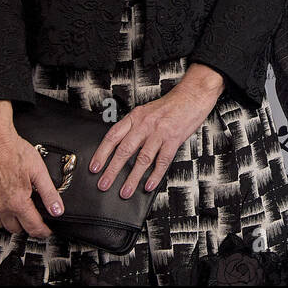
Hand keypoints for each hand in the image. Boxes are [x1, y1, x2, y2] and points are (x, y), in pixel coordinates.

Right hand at [0, 102, 63, 238]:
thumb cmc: (13, 152)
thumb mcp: (39, 172)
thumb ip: (49, 194)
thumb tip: (58, 210)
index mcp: (18, 202)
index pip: (33, 227)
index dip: (43, 232)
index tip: (46, 231)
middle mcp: (1, 207)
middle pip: (16, 229)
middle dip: (26, 226)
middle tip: (33, 218)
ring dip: (10, 222)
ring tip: (18, 212)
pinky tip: (0, 207)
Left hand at [90, 64, 224, 198]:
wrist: (192, 96)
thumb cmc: (170, 105)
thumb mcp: (146, 111)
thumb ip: (134, 127)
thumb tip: (120, 147)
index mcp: (135, 117)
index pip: (113, 136)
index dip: (102, 153)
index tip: (94, 167)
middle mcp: (145, 124)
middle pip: (125, 150)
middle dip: (112, 170)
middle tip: (104, 184)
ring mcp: (160, 132)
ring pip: (142, 159)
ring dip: (132, 178)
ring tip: (125, 191)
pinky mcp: (173, 139)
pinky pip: (162, 161)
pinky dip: (155, 175)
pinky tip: (148, 185)